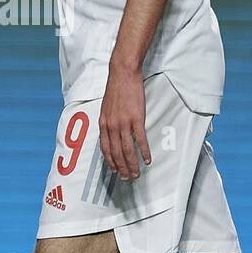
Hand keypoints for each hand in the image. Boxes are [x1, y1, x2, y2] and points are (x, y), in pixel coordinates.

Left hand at [99, 65, 151, 179]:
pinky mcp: (136, 119)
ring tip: (136, 173)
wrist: (122, 74)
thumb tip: (109, 133)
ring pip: (127, 150)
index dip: (110, 162)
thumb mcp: (106, 108)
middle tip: (127, 178)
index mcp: (103, 124)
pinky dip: (144, 151)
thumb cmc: (116, 90)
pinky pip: (140, 140)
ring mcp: (124, 123)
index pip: (105, 149)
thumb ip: (107, 122)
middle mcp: (111, 126)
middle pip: (116, 153)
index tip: (115, 171)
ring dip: (132, 164)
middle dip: (122, 168)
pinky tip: (147, 159)